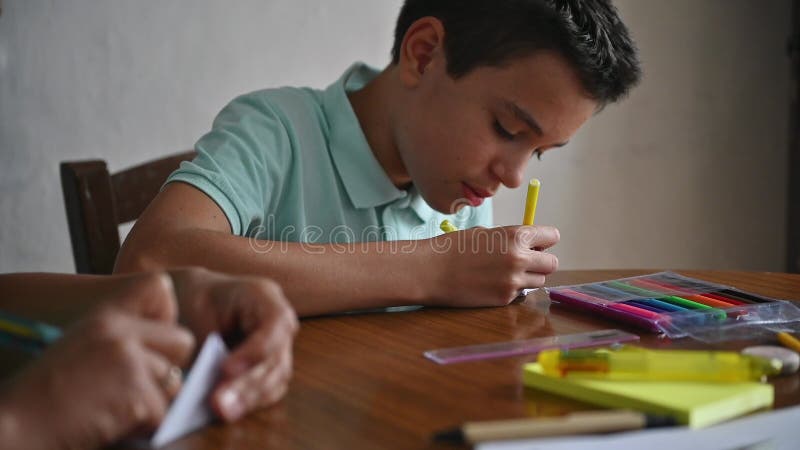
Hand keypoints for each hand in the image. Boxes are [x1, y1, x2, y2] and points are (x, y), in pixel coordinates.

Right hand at [0, 273, 194, 449]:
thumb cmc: (45, 394)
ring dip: (154, 401)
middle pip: (183, 341)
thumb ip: (124, 339)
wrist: (15, 423)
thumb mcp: (81, 345)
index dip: (165, 318)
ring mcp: (130, 362)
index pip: (159, 288)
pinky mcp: (136, 395)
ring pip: (174, 382)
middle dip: (169, 366)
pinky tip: (113, 423)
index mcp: (106, 316)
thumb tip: (168, 354)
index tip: (152, 342)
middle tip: (139, 387)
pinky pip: (162, 413)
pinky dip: (144, 425)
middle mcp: (121, 333)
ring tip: (116, 408)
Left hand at [167, 268, 297, 421]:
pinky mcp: (272, 368)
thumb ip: (202, 339)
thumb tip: (200, 377)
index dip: (254, 351)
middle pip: (277, 359)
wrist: (195, 303)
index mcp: (264, 296)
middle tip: (220, 404)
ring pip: (277, 379)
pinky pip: (269, 390)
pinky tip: (229, 411)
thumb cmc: (193, 300)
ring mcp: (280, 346)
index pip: (275, 324)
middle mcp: (280, 323)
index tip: (225, 369)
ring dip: (249, 399)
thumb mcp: (195, 308)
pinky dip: (249, 402)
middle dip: (248, 385)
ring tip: (223, 412)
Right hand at [423, 225, 559, 306]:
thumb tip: (529, 246)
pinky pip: (519, 294)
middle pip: (552, 263)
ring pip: (539, 281)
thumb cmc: (454, 248)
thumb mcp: (485, 233)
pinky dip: (510, 290)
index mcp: (516, 235)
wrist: (430, 271)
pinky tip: (491, 284)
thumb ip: (510, 238)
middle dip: (541, 261)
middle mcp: (519, 258)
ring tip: (505, 273)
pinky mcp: (504, 299)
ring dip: (528, 277)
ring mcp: (513, 281)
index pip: (552, 236)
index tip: (537, 243)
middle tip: (525, 261)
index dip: (544, 240)